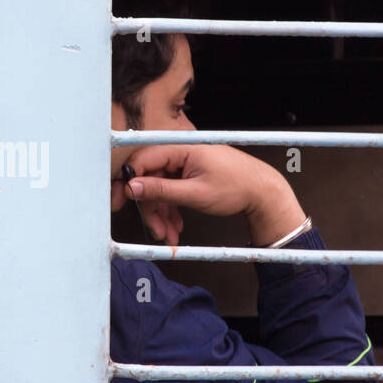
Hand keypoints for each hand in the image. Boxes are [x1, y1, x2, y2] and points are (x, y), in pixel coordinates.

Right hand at [111, 144, 304, 246]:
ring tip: (168, 235)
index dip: (128, 182)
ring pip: (159, 188)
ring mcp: (184, 163)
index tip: (120, 200)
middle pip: (149, 178)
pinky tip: (175, 226)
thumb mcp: (194, 193)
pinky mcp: (188, 173)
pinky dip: (170, 210)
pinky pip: (170, 191)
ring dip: (161, 214)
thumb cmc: (236, 187)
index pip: (142, 160)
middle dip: (150, 207)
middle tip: (152, 228)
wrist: (262, 192)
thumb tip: (133, 187)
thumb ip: (161, 190)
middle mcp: (180, 151)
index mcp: (181, 148)